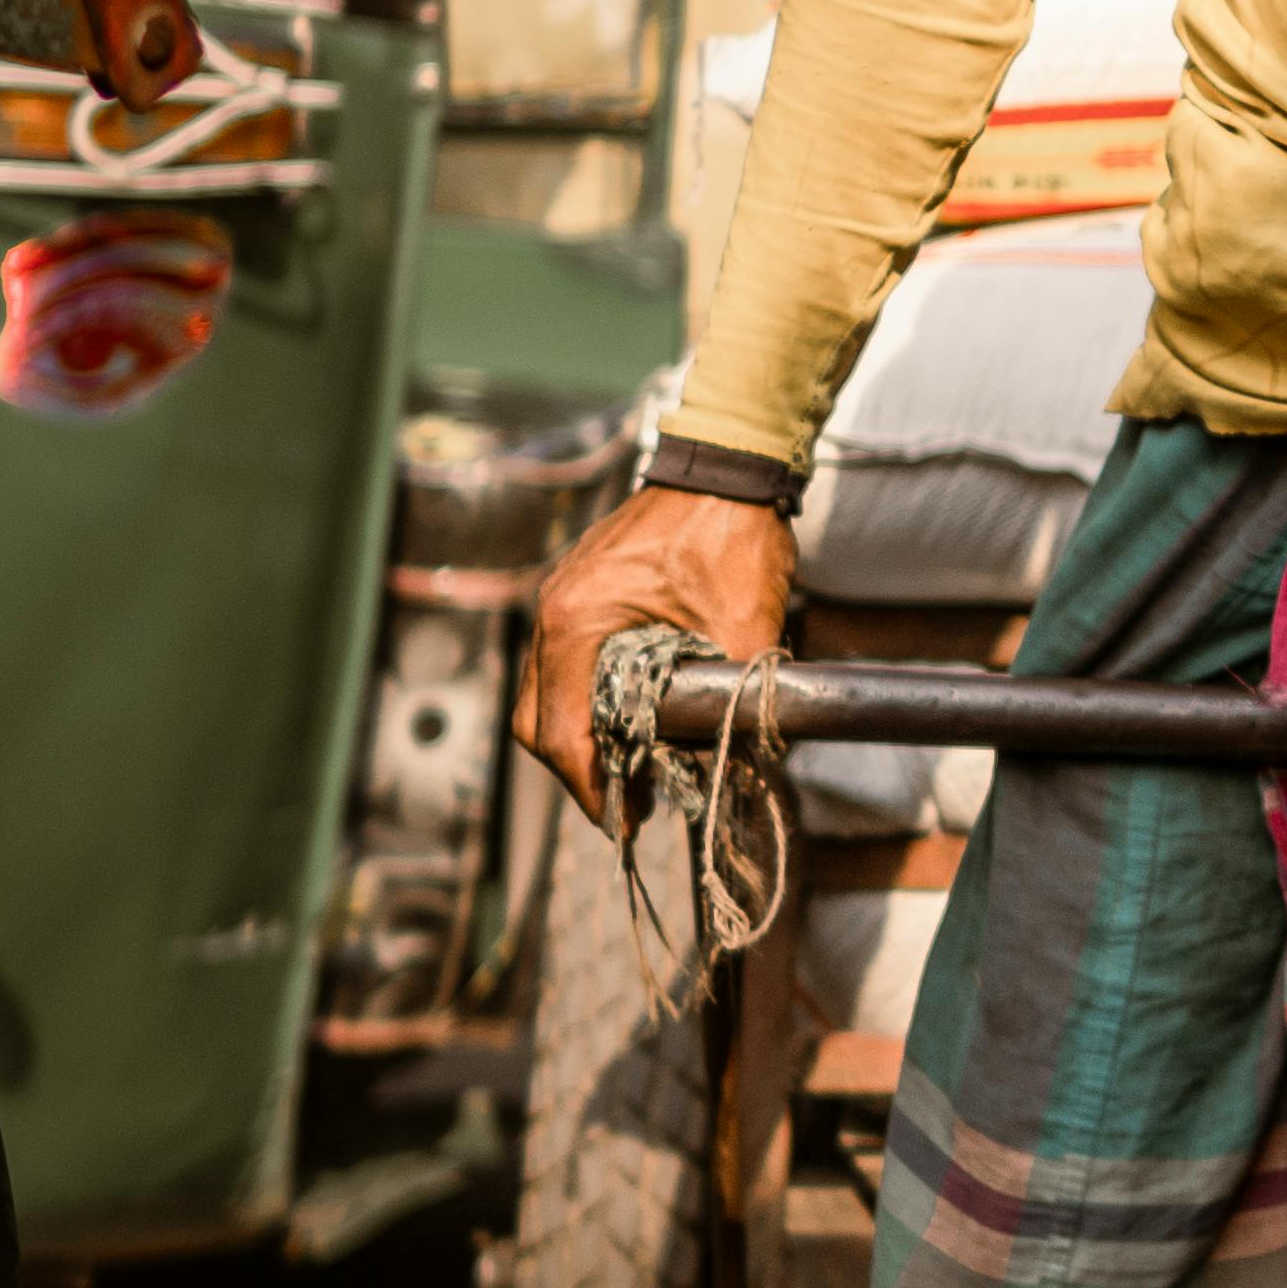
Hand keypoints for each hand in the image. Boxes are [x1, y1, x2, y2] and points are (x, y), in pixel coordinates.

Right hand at [513, 487, 795, 823]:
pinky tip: (631, 726)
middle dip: (578, 772)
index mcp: (577, 621)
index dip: (588, 786)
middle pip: (537, 720)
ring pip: (546, 694)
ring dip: (581, 740)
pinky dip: (587, 704)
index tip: (622, 824)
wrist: (731, 463)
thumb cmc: (731, 531)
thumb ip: (740, 697)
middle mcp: (554, 611)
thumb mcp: (744, 624)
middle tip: (632, 808)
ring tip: (635, 778)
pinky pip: (564, 665)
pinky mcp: (582, 593)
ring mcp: (563, 599)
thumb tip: (749, 763)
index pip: (559, 729)